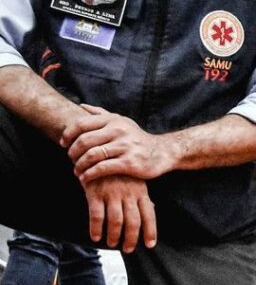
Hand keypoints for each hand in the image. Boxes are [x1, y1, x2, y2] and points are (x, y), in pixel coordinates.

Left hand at [62, 105, 176, 181]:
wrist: (164, 152)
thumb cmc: (138, 139)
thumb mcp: (123, 122)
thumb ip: (102, 114)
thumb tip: (81, 106)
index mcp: (114, 120)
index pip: (81, 124)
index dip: (67, 134)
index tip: (63, 144)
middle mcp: (119, 131)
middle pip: (84, 141)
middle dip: (72, 153)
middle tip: (71, 160)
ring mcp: (125, 146)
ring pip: (91, 155)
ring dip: (79, 166)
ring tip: (77, 171)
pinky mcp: (130, 163)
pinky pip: (102, 168)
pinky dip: (89, 174)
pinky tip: (85, 178)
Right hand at [82, 175, 157, 251]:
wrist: (98, 152)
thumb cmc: (119, 171)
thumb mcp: (135, 181)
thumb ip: (141, 197)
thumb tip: (151, 213)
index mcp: (141, 192)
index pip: (149, 214)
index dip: (150, 231)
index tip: (150, 244)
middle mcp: (128, 194)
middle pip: (133, 222)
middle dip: (131, 238)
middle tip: (127, 249)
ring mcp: (112, 193)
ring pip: (116, 221)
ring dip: (114, 236)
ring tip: (112, 244)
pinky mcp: (95, 192)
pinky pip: (97, 215)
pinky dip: (96, 229)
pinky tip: (95, 237)